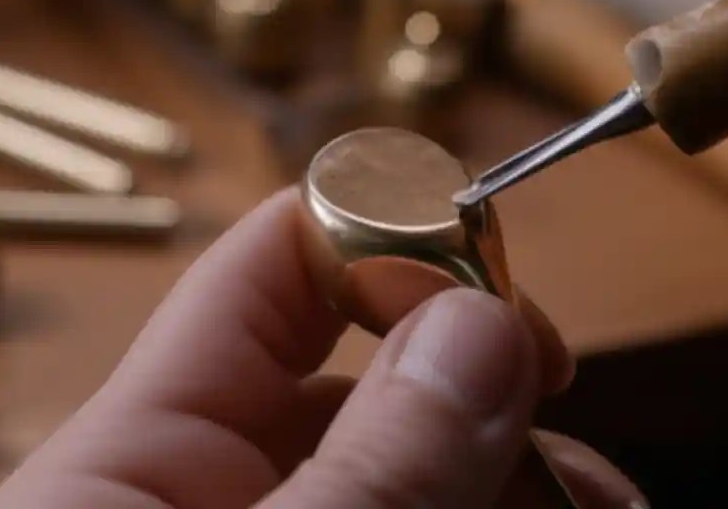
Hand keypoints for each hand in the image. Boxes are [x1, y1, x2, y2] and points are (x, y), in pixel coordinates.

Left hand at [0, 190, 644, 507]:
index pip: (270, 271)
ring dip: (532, 480)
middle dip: (499, 399)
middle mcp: (208, 495)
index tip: (513, 290)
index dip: (394, 242)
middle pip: (376, 387)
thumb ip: (374, 466)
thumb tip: (485, 320)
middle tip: (589, 462)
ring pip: (423, 474)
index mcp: (138, 459)